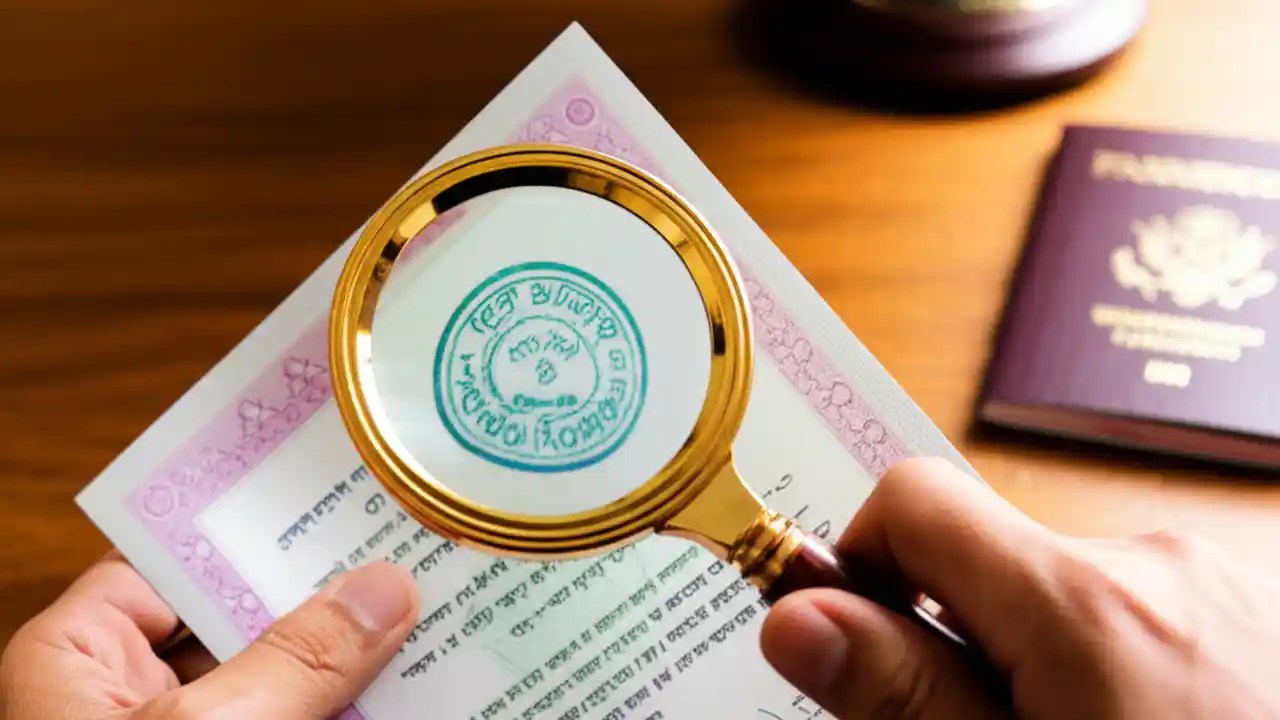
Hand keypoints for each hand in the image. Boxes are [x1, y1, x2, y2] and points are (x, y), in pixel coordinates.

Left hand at [1, 553, 418, 718]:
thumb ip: (296, 663)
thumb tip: (383, 590)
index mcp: (77, 661)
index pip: (168, 564)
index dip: (252, 532)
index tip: (340, 501)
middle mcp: (125, 698)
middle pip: (235, 622)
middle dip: (322, 597)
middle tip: (409, 554)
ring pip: (276, 683)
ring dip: (347, 663)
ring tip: (431, 615)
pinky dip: (344, 715)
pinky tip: (411, 695)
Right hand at [760, 458, 1279, 719]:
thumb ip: (905, 696)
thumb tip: (796, 615)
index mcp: (1083, 603)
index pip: (914, 500)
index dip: (862, 565)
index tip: (862, 649)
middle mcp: (1155, 567)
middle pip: (989, 553)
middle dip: (958, 637)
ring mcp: (1219, 587)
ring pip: (1064, 590)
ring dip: (1038, 657)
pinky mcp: (1256, 612)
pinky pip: (1138, 611)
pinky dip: (1111, 663)